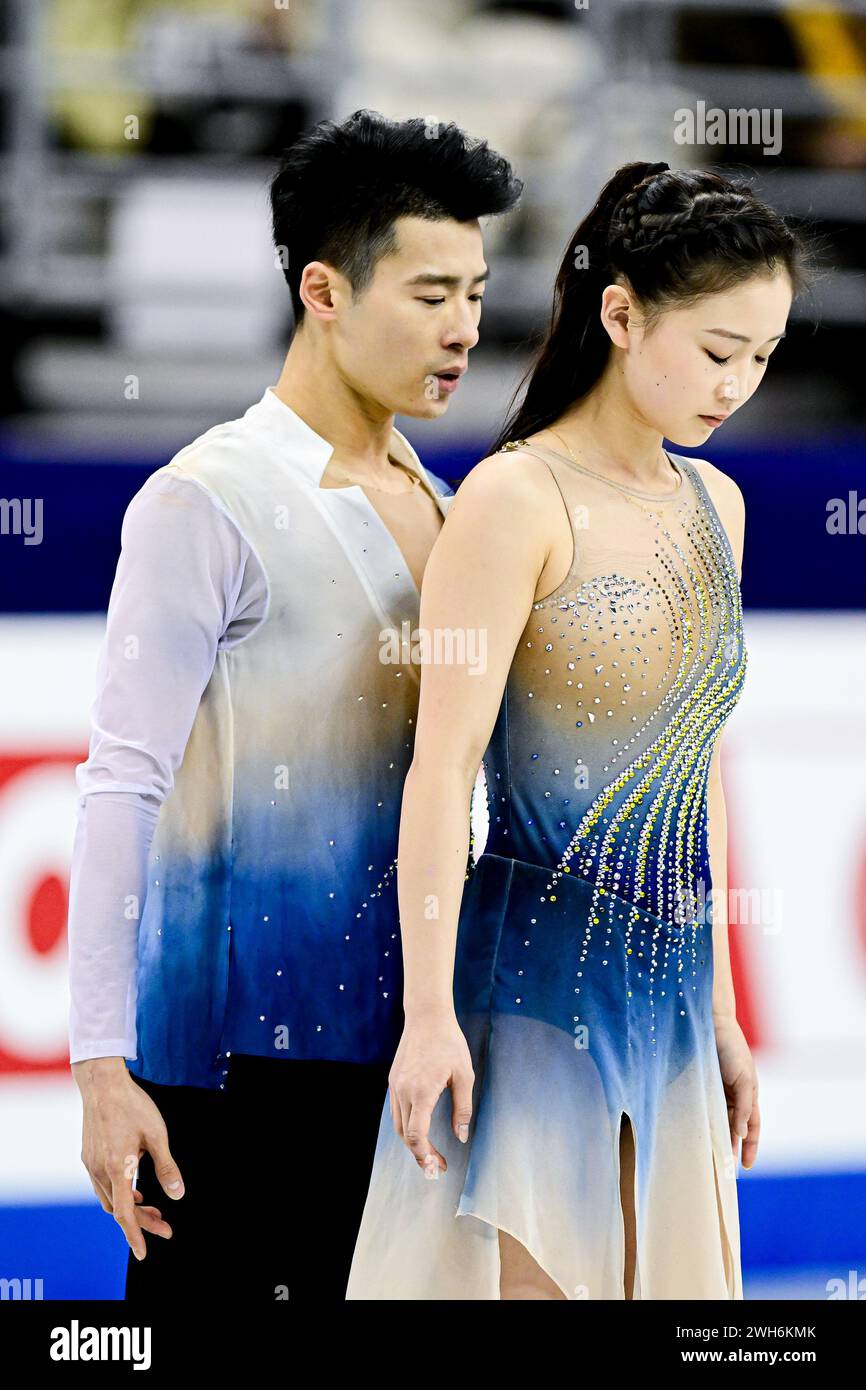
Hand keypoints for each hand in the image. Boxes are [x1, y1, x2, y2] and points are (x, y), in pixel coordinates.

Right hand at [73, 1058, 184, 1259]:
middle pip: (119, 1209)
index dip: (136, 1235)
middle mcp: (99, 1170)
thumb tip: (178, 1195)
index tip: (143, 1253)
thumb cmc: (132, 1105)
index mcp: (117, 1168)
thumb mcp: (157, 1135)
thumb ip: (167, 1167)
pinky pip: (102, 1185)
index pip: (125, 1214)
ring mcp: (91, 1163)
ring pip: (109, 1199)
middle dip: (142, 1222)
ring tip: (154, 1207)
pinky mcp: (88, 1155)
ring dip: (130, 1207)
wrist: (101, 1082)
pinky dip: (120, 1194)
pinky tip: (136, 1187)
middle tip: (166, 1226)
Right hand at [388, 1011, 473, 1178]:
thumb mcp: (464, 1075)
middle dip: (421, 1156)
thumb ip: (462, 1109)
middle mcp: (403, 1091)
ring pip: (398, 1125)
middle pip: (405, 1136)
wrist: (427, 1016)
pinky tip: (419, 1132)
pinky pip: (397, 1111)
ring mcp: (395, 1086)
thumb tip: (461, 1136)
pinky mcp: (393, 1080)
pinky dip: (406, 1127)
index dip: (425, 1156)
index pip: (416, 1136)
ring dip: (412, 1143)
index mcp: (421, 1092)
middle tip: (437, 1168)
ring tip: (430, 1155)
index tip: (438, 1169)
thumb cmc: (449, 1043)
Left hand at [713, 1016, 759, 1169]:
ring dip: (715, 1138)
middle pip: (734, 1127)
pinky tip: (696, 1133)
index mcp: (749, 1094)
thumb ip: (744, 1106)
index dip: (750, 1146)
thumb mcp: (744, 1079)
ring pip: (717, 1120)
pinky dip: (701, 1122)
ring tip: (709, 1157)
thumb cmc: (732, 1049)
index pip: (752, 1126)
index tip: (745, 1166)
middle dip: (731, 1147)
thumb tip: (742, 1133)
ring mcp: (716, 1090)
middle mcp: (733, 1095)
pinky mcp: (700, 1084)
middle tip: (725, 1170)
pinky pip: (702, 1108)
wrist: (711, 1024)